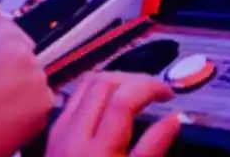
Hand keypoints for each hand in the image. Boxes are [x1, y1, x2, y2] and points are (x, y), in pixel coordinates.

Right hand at [0, 18, 52, 156]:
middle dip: (14, 70)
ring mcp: (36, 76)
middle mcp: (21, 49)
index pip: (11, 31)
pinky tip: (4, 121)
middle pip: (27, 55)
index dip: (3, 50)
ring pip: (35, 81)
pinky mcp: (44, 103)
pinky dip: (28, 113)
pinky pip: (41, 104)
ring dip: (23, 91)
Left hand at [47, 72, 184, 156]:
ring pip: (87, 84)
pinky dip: (98, 90)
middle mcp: (73, 135)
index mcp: (99, 152)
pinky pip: (76, 97)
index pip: (123, 99)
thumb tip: (175, 119)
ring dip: (116, 80)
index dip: (151, 87)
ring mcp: (60, 132)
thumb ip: (153, 148)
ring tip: (139, 92)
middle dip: (135, 79)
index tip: (170, 95)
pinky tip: (114, 103)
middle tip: (157, 91)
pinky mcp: (54, 134)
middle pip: (103, 83)